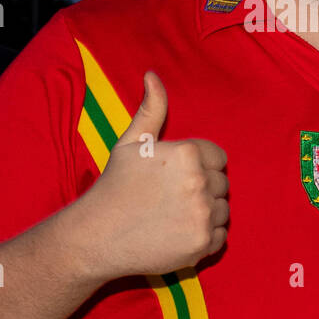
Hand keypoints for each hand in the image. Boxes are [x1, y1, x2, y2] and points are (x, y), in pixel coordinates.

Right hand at [76, 71, 228, 279]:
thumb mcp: (131, 143)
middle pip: (222, 184)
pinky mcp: (202, 244)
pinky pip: (220, 237)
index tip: (174, 179)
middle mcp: (198, 181)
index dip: (198, 167)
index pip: (218, 157)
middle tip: (169, 200)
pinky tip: (176, 235)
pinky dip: (203, 238)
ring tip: (171, 217)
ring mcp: (202, 215)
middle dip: (201, 190)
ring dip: (205, 214)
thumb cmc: (114, 187)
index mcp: (186, 152)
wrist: (96, 237)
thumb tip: (153, 75)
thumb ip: (152, 109)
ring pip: (223, 210)